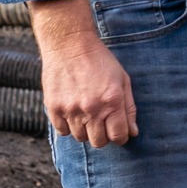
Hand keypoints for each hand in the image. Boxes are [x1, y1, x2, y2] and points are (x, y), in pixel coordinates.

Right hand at [30, 0, 137, 146]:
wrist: (69, 45)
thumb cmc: (100, 61)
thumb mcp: (123, 80)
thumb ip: (129, 108)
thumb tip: (133, 132)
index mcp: (112, 101)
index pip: (118, 136)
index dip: (121, 137)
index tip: (119, 131)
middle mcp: (91, 109)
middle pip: (99, 142)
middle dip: (104, 136)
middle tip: (103, 123)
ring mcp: (70, 110)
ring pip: (80, 138)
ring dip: (86, 131)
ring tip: (88, 114)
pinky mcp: (54, 108)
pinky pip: (63, 132)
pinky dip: (69, 127)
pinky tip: (74, 113)